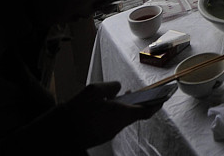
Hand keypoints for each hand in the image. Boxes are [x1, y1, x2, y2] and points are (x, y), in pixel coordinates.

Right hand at [27, 81, 158, 149]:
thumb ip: (110, 87)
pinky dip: (115, 114)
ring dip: (125, 108)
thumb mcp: (93, 90)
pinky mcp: (100, 137)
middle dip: (139, 103)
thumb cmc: (76, 111)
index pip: (146, 111)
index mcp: (120, 114)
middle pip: (134, 115)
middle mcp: (118, 126)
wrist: (58, 134)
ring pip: (122, 119)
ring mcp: (109, 134)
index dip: (157, 104)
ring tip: (122, 96)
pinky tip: (108, 106)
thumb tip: (118, 89)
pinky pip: (113, 123)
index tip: (164, 97)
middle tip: (141, 93)